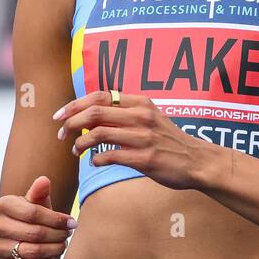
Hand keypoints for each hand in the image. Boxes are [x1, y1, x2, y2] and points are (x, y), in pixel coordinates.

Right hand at [0, 176, 74, 258]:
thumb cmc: (32, 218)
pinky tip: (50, 258)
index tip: (72, 222)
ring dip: (53, 249)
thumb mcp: (37, 204)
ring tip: (63, 245)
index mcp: (4, 205)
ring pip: (31, 251)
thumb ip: (40, 193)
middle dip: (57, 234)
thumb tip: (44, 180)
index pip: (32, 213)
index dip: (56, 218)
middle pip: (34, 232)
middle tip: (68, 234)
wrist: (17, 242)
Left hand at [53, 90, 220, 191]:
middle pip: (94, 113)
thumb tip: (91, 114)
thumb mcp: (151, 117)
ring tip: (76, 150)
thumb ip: (126, 113)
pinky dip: (96, 159)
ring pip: (98, 134)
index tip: (59, 115)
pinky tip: (95, 162)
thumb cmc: (170, 141)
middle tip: (61, 133)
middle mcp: (141, 117)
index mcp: (141, 103)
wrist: (198, 161)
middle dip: (71, 123)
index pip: (99, 96)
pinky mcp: (145, 159)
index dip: (75, 104)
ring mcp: (144, 138)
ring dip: (80, 143)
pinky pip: (110, 156)